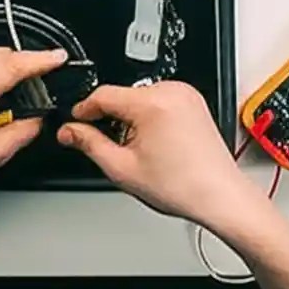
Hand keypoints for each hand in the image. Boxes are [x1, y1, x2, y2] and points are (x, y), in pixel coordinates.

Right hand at [57, 81, 265, 234]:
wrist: (219, 196)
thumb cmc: (183, 186)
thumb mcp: (122, 168)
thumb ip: (89, 144)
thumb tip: (70, 131)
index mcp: (152, 103)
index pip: (103, 95)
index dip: (83, 111)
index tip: (74, 123)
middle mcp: (171, 92)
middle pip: (122, 96)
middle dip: (110, 118)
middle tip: (108, 146)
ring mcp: (185, 95)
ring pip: (139, 98)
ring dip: (130, 118)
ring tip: (138, 150)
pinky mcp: (193, 101)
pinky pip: (158, 101)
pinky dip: (149, 117)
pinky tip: (154, 144)